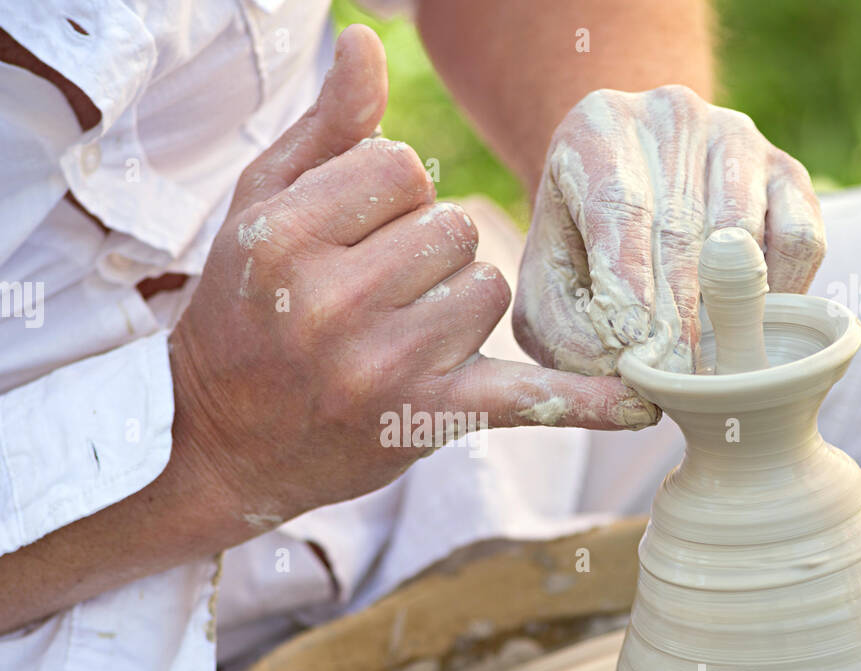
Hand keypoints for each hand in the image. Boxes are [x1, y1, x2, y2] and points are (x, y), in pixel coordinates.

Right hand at [168, 26, 659, 534]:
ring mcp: (382, 367)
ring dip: (456, 305)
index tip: (358, 233)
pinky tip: (642, 407)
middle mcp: (331, 302)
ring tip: (396, 336)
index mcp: (284, 236)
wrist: (217, 438)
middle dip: (424, 252)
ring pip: (484, 291)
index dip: (393, 195)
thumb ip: (324, 127)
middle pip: (453, 229)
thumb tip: (366, 41)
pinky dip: (586, 402)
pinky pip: (525, 400)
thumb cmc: (240, 311)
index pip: (403, 169)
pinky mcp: (425, 420)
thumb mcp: (260, 209)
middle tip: (373, 295)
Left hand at [514, 85, 825, 375]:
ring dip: (729, 307)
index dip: (630, 277)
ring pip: (743, 232)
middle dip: (678, 313)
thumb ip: (563, 328)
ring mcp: (737, 138)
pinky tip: (750, 329)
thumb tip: (622, 366)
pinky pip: (799, 239)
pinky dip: (780, 294)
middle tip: (674, 380)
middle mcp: (671, 119)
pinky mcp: (787, 171)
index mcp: (598, 130)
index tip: (635, 340)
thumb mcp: (547, 284)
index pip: (620, 204)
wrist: (625, 192)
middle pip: (683, 224)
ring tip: (708, 364)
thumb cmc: (579, 250)